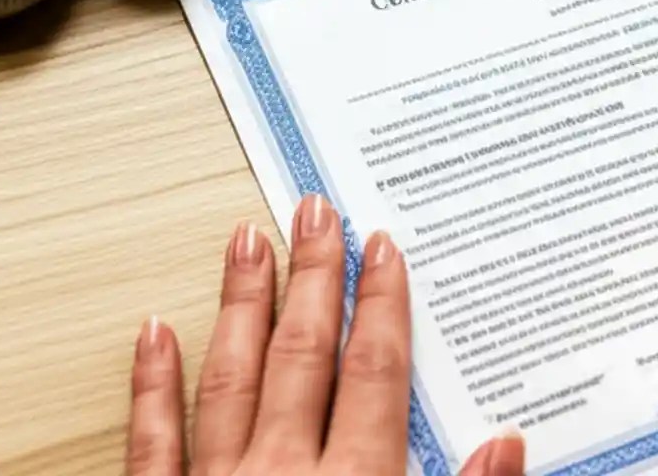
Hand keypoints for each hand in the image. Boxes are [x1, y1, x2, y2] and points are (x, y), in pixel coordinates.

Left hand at [125, 194, 524, 475]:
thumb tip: (505, 444)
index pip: (372, 375)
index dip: (381, 305)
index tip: (381, 250)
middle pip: (304, 356)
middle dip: (314, 278)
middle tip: (314, 212)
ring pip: (231, 376)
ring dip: (241, 304)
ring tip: (244, 242)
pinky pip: (152, 440)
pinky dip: (152, 382)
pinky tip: (153, 331)